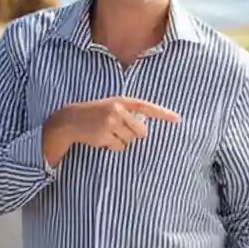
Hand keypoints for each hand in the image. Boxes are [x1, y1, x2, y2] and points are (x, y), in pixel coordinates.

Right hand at [42, 96, 179, 164]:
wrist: (71, 119)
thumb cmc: (95, 113)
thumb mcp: (112, 107)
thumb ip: (128, 114)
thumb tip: (144, 131)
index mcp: (122, 101)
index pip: (147, 107)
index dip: (163, 114)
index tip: (178, 119)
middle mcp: (118, 110)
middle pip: (140, 131)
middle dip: (133, 134)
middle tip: (119, 130)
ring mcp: (111, 122)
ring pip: (129, 140)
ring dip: (120, 141)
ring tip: (107, 133)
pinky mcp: (105, 134)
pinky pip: (118, 147)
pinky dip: (112, 146)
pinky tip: (101, 139)